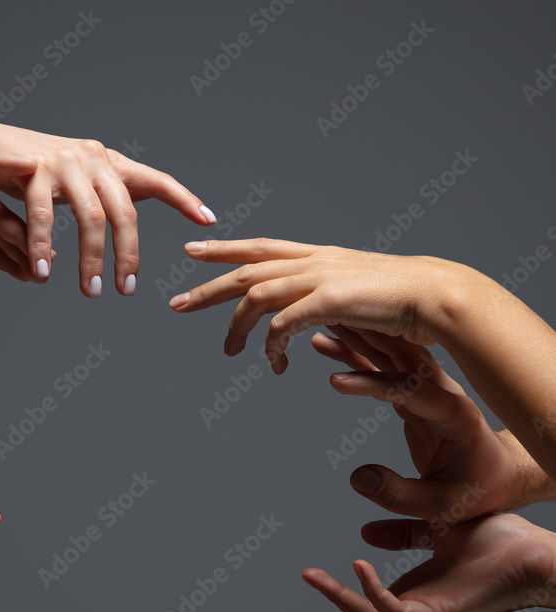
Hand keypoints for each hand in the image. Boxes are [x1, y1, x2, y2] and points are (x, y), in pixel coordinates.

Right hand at [0, 122, 216, 292]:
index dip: (183, 198)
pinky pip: (44, 216)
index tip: (209, 221)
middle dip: (127, 255)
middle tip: (127, 290)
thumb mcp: (76, 181)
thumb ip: (100, 194)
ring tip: (91, 292)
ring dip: (90, 259)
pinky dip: (44, 247)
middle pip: (125, 211)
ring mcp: (65, 162)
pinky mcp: (33, 168)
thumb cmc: (33, 172)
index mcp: (109, 163)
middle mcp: (93, 158)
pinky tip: (44, 273)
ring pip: (89, 218)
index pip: (156, 179)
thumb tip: (122, 220)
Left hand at [168, 240, 476, 371]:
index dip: (225, 249)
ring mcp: (320, 278)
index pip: (261, 248)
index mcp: (318, 256)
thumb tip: (305, 318)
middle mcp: (313, 261)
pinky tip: (274, 363)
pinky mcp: (329, 300)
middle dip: (207, 287)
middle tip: (176, 305)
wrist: (435, 296)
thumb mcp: (355, 295)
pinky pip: (284, 323)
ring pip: (256, 296)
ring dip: (236, 326)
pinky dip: (273, 344)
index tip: (193, 251)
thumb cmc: (401, 301)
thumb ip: (325, 301)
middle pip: (246, 269)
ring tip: (228, 353)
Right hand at [292, 513, 555, 611]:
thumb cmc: (498, 544)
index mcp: (414, 598)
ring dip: (336, 599)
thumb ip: (402, 531)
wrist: (537, 555)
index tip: (302, 608)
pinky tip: (358, 563)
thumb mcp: (437, 529)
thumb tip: (363, 531)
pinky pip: (394, 609)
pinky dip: (371, 588)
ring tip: (309, 575)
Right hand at [312, 325, 547, 517]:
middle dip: (364, 339)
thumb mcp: (443, 506)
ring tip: (320, 327)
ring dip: (357, 338)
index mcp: (456, 415)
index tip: (337, 382)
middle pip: (401, 356)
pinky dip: (357, 354)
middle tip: (328, 324)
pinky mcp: (415, 391)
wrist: (502, 475)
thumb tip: (357, 478)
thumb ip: (400, 495)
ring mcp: (430, 387)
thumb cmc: (479, 491)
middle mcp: (443, 391)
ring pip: (389, 354)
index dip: (375, 385)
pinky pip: (382, 367)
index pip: (412, 390)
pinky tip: (332, 344)